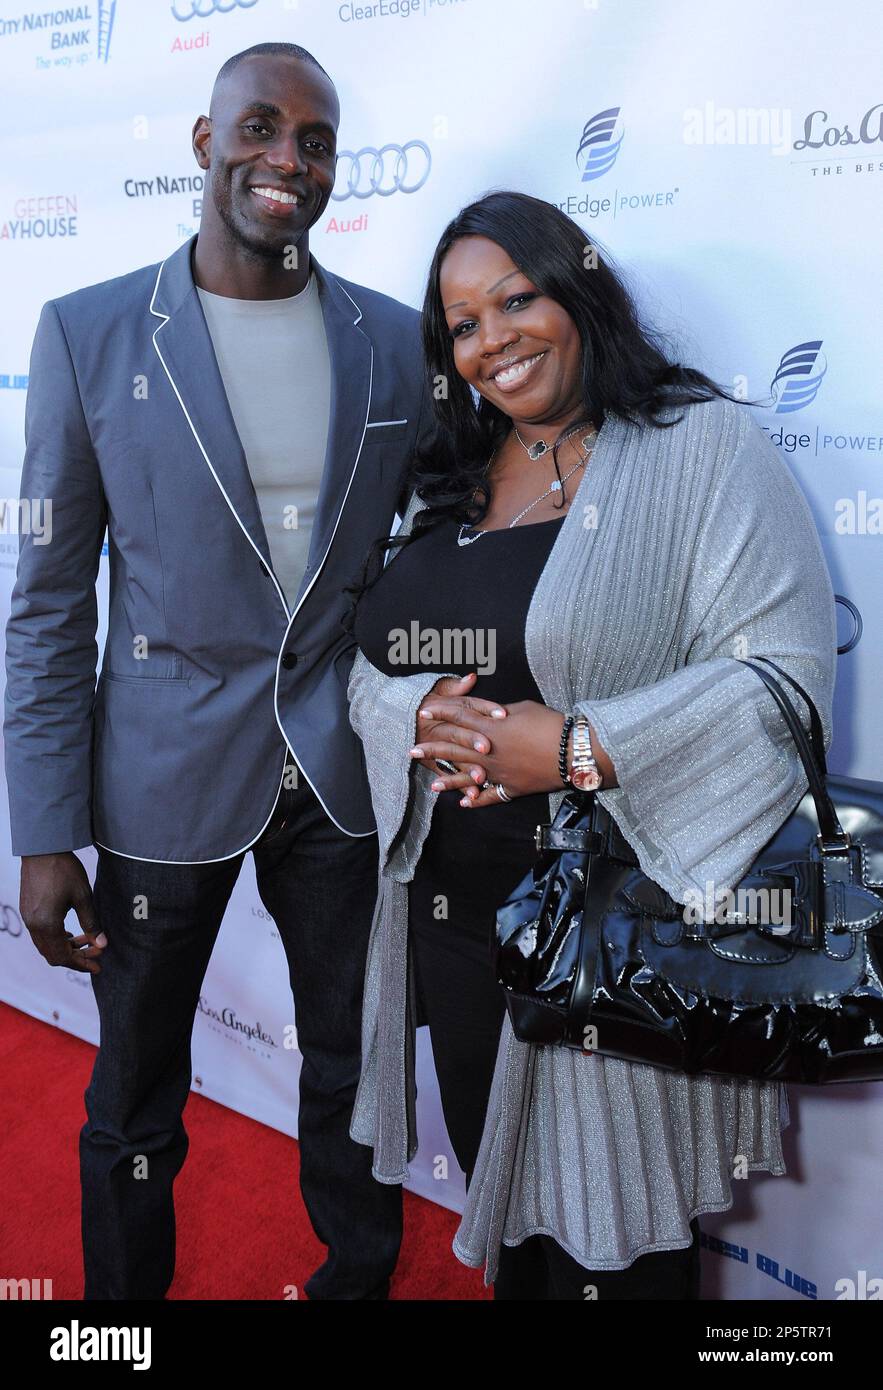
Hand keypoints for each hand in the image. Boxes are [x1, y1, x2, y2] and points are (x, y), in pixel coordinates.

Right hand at [20, 852, 105, 973]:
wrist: (42, 848)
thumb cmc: (64, 870)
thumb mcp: (83, 897)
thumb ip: (92, 923)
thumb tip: (102, 945)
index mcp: (47, 924)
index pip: (62, 957)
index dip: (81, 964)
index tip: (98, 965)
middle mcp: (34, 925)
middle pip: (53, 955)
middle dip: (76, 958)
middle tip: (96, 954)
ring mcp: (29, 918)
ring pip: (46, 945)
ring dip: (67, 948)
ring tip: (88, 942)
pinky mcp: (28, 910)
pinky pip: (41, 934)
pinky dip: (57, 939)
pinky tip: (72, 933)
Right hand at [409, 672, 507, 792]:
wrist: (389, 713)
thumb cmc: (419, 699)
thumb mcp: (435, 688)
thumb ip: (454, 686)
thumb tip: (471, 678)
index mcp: (447, 706)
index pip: (468, 706)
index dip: (486, 709)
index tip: (502, 714)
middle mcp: (441, 725)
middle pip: (458, 731)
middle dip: (472, 739)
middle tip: (487, 748)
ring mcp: (434, 744)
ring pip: (452, 755)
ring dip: (466, 767)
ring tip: (481, 778)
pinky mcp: (429, 759)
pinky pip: (444, 772)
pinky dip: (457, 784)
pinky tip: (473, 795)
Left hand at [412, 699, 617, 806]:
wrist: (572, 753)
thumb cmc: (550, 725)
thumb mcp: (523, 709)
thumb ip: (501, 713)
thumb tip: (490, 714)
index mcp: (491, 729)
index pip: (460, 717)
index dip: (442, 712)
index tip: (424, 711)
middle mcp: (489, 753)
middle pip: (455, 748)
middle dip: (433, 748)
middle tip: (413, 749)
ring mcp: (498, 772)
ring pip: (467, 776)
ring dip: (449, 779)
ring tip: (431, 783)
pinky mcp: (511, 787)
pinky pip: (491, 796)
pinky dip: (478, 800)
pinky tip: (465, 803)